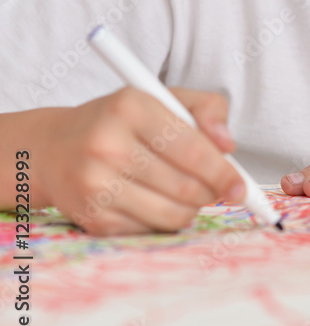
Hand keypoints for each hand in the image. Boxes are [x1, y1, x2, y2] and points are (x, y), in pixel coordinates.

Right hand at [32, 87, 241, 235]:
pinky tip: (157, 200)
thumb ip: (206, 108)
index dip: (223, 171)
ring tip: (189, 193)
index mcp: (131, 107)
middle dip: (212, 192)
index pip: (192, 148)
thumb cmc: (118, 120)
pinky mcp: (92, 217)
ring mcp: (96, 184)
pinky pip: (150, 229)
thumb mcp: (161, 97)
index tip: (241, 185)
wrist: (52, 149)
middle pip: (185, 186)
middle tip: (219, 189)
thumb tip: (228, 145)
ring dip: (192, 209)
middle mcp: (108, 145)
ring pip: (172, 213)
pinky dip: (165, 219)